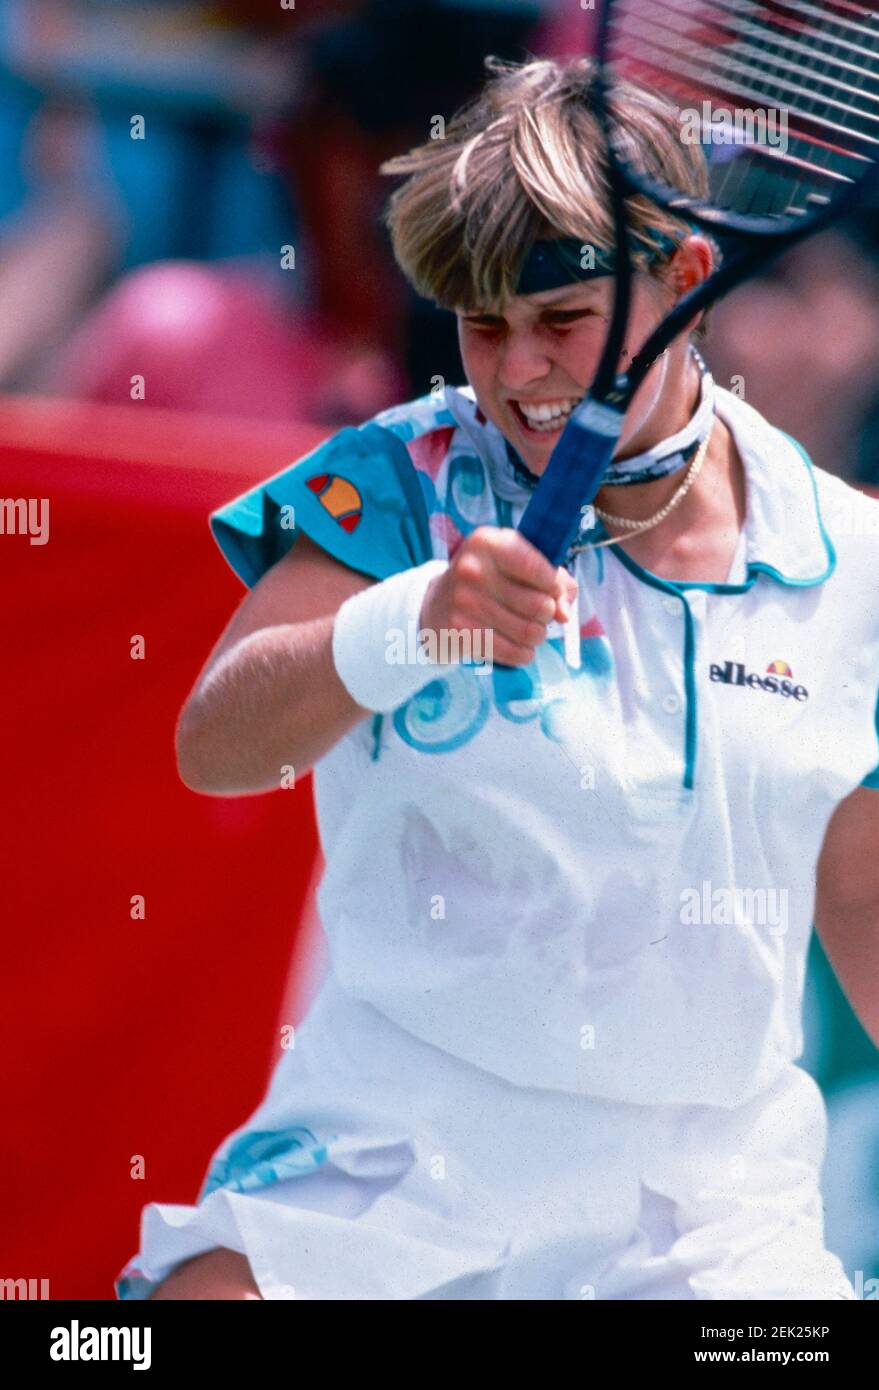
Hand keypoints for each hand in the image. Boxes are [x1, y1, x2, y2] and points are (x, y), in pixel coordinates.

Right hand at [420, 527, 576, 668]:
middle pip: (540, 605)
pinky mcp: (462, 633)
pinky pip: (515, 653)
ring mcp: (464, 603)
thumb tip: (565, 614)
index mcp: (487, 542)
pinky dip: (524, 654)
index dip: (556, 586)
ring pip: (531, 632)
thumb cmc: (486, 581)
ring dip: (537, 635)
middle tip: (537, 613)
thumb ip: (551, 579)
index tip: (552, 592)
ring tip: (528, 629)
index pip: (539, 568)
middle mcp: (473, 570)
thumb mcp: (513, 564)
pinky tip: (517, 646)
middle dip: (547, 614)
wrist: (435, 606)